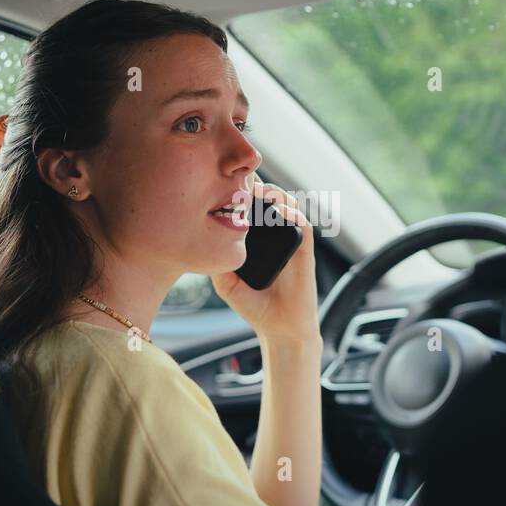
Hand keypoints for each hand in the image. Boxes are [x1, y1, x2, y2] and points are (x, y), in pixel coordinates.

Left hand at [211, 172, 319, 345]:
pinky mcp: (304, 248)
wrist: (280, 327)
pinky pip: (302, 224)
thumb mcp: (226, 282)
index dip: (239, 190)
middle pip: (267, 197)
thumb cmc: (254, 305)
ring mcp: (290, 239)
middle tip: (240, 178)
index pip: (248, 206)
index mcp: (255, 238)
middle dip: (255, 183)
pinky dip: (292, 213)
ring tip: (258, 191)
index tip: (222, 180)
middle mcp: (273, 234)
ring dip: (274, 193)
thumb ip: (217, 261)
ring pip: (287, 203)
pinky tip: (278, 211)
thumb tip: (200, 238)